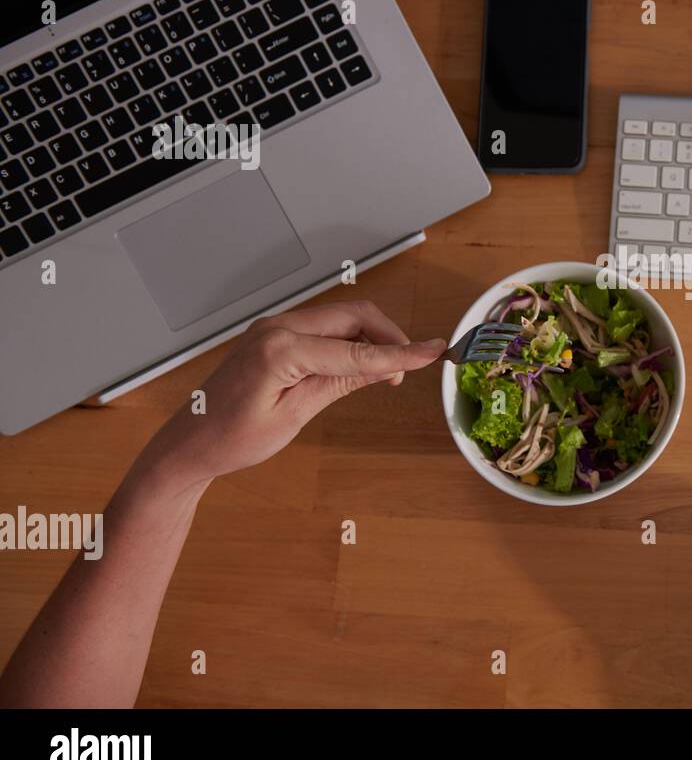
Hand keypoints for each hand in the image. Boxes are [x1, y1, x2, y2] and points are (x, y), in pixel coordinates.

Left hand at [136, 300, 444, 486]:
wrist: (189, 442)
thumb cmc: (232, 438)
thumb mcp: (295, 415)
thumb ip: (341, 383)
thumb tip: (385, 369)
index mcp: (280, 349)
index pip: (356, 349)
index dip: (400, 353)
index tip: (435, 352)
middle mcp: (277, 326)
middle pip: (353, 316)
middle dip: (389, 336)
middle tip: (411, 367)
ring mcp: (274, 327)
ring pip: (341, 319)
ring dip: (370, 339)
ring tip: (387, 373)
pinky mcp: (274, 335)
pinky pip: (324, 328)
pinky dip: (349, 341)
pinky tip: (359, 366)